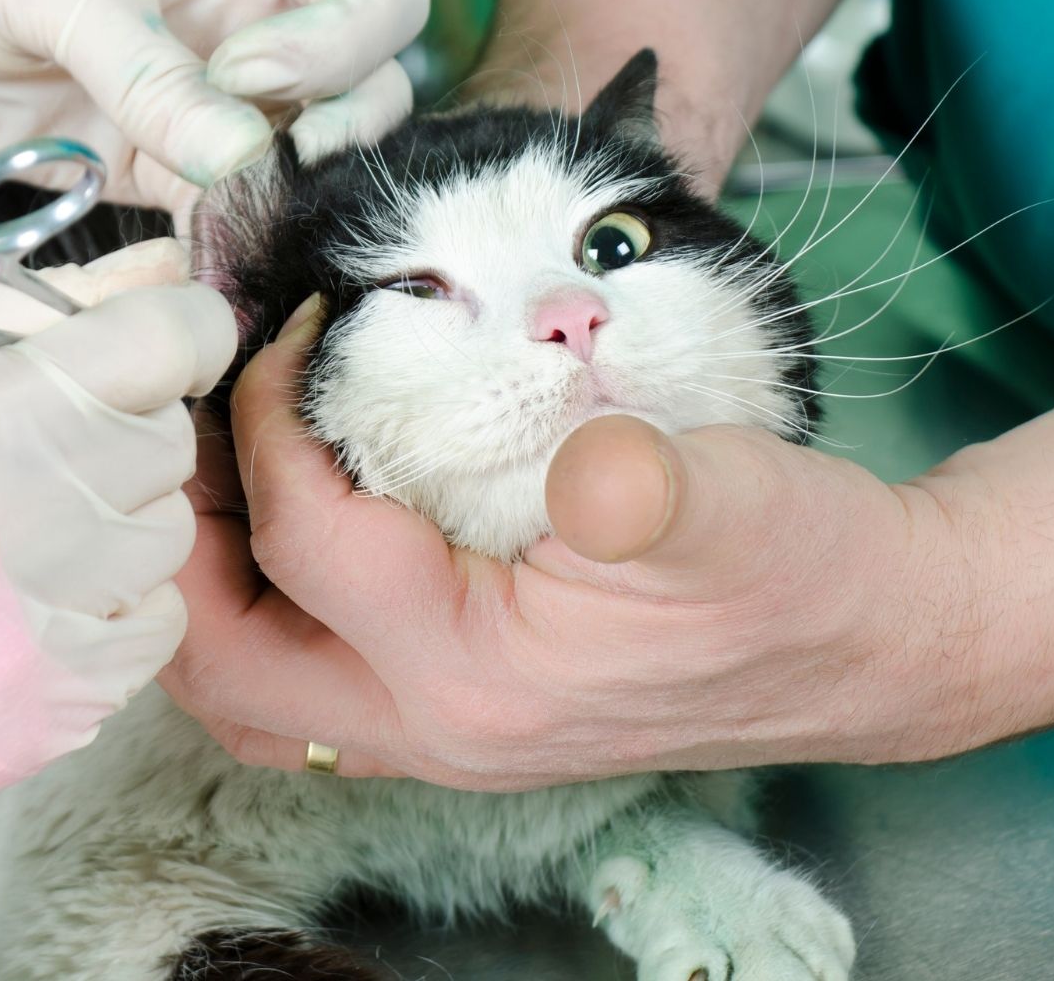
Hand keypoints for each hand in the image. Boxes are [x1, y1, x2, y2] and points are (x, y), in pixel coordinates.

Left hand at [0, 0, 427, 210]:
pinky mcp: (166, 167)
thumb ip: (143, 64)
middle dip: (333, 128)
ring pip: (310, 159)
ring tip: (219, 211)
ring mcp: (218, 99)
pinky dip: (224, 238)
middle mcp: (255, 18)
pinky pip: (229, 212)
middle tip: (252, 155)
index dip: (340, 43)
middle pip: (368, 84)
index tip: (244, 72)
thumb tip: (239, 156)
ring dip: (284, 194)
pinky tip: (197, 255)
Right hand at [0, 241, 234, 971]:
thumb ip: (21, 322)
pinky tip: (30, 600)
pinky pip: (152, 630)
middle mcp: (40, 523)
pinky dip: (111, 607)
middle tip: (31, 446)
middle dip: (117, 427)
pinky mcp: (57, 712)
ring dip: (111, 520)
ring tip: (15, 530)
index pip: (173, 342)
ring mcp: (55, 628)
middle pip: (167, 439)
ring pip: (164, 535)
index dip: (168, 330)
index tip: (148, 341)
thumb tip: (152, 276)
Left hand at [161, 309, 985, 791]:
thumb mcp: (732, 503)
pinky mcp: (465, 706)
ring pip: (256, 692)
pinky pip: (313, 681)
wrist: (872, 635)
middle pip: (226, 664)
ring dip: (213, 583)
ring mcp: (448, 731)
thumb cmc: (802, 569)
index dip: (267, 420)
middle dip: (181, 537)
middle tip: (187, 415)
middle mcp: (443, 727)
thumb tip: (581, 466)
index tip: (286, 323)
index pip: (302, 545)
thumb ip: (646, 489)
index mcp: (480, 678)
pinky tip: (300, 508)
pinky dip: (272, 602)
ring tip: (220, 464)